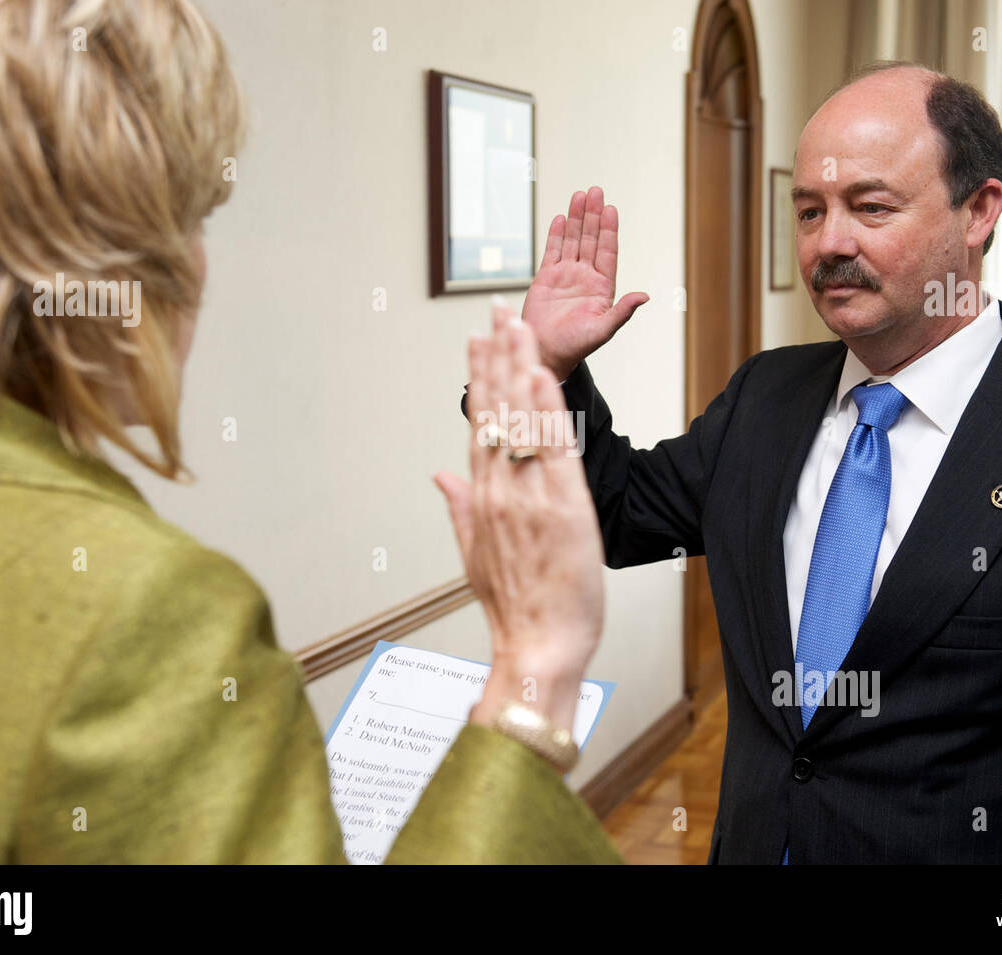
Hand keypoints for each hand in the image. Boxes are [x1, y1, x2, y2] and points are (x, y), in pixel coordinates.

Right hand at [433, 300, 605, 732]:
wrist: (538, 649)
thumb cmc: (517, 608)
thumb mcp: (474, 556)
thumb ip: (457, 508)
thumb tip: (439, 474)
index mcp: (482, 500)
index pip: (478, 423)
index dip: (478, 378)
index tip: (476, 341)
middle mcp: (499, 491)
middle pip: (495, 410)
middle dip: (496, 355)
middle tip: (496, 310)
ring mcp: (528, 496)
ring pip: (521, 421)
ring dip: (519, 366)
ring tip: (517, 324)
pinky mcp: (562, 507)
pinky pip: (551, 449)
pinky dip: (546, 409)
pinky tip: (541, 374)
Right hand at [522, 185, 648, 380]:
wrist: (546, 353)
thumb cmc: (574, 346)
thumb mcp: (602, 329)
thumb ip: (622, 311)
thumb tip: (644, 296)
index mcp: (601, 287)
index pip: (607, 251)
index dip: (608, 230)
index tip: (610, 209)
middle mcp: (585, 278)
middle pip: (590, 240)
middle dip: (592, 215)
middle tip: (595, 191)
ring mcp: (565, 276)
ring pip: (572, 241)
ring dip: (576, 219)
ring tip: (579, 196)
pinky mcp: (546, 278)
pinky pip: (552, 251)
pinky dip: (556, 234)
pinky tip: (561, 218)